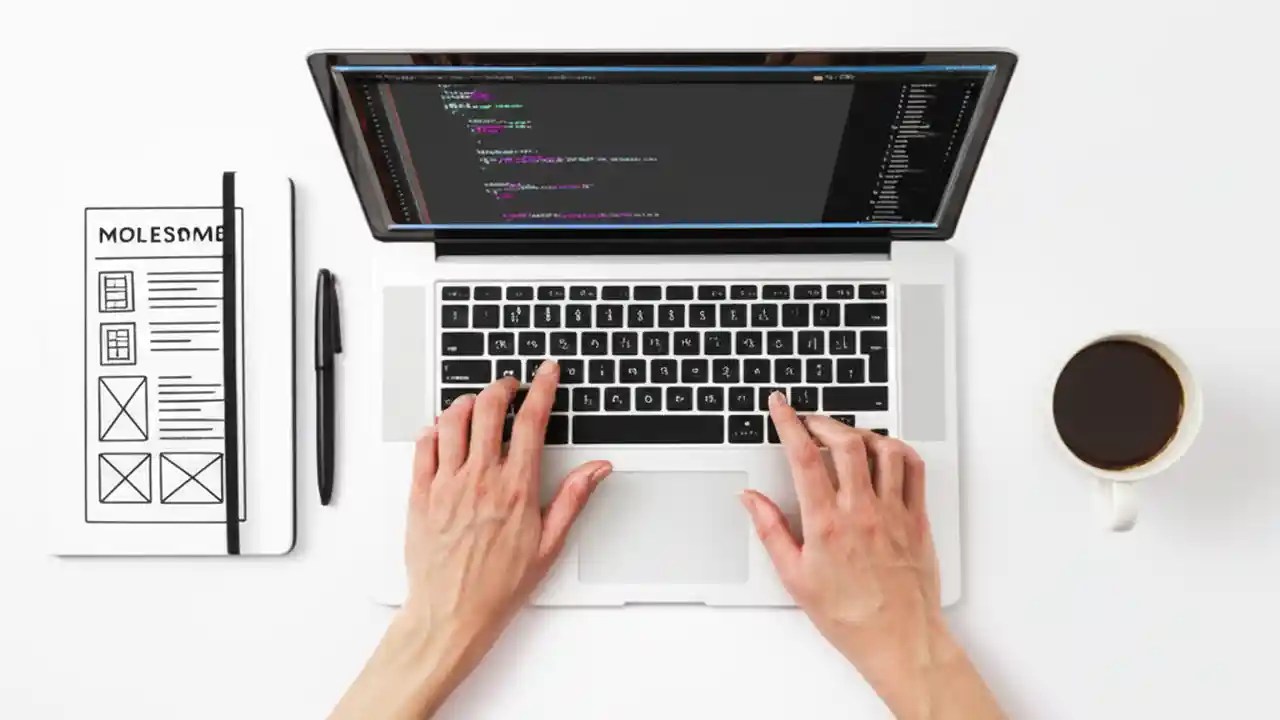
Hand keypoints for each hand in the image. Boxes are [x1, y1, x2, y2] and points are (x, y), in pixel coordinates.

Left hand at [331, 360, 610, 719]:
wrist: (452, 614)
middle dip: (502, 387)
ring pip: (452, 420)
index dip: (542, 388)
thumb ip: (573, 498)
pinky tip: (443, 430)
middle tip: (510, 385)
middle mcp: (479, 480)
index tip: (546, 373)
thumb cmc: (499, 586)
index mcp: (515, 489)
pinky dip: (434, 429)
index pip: (530, 421)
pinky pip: (423, 446)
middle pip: (488, 409)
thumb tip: (597, 468)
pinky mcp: (420, 494)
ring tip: (477, 403)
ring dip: (467, 402)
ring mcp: (446, 484)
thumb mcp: (549, 544)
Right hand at [742, 392, 1000, 719]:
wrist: (899, 640)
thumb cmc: (849, 617)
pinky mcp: (917, 519)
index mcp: (826, 524)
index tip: (780, 406)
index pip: (803, 457)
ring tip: (844, 435)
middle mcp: (862, 511)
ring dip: (860, 432)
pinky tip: (884, 452)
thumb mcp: (794, 577)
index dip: (788, 423)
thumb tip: (751, 499)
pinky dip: (898, 450)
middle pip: (844, 442)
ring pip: (882, 449)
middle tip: (809, 419)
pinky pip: (914, 469)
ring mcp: (893, 512)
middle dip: (822, 420)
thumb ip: (770, 530)